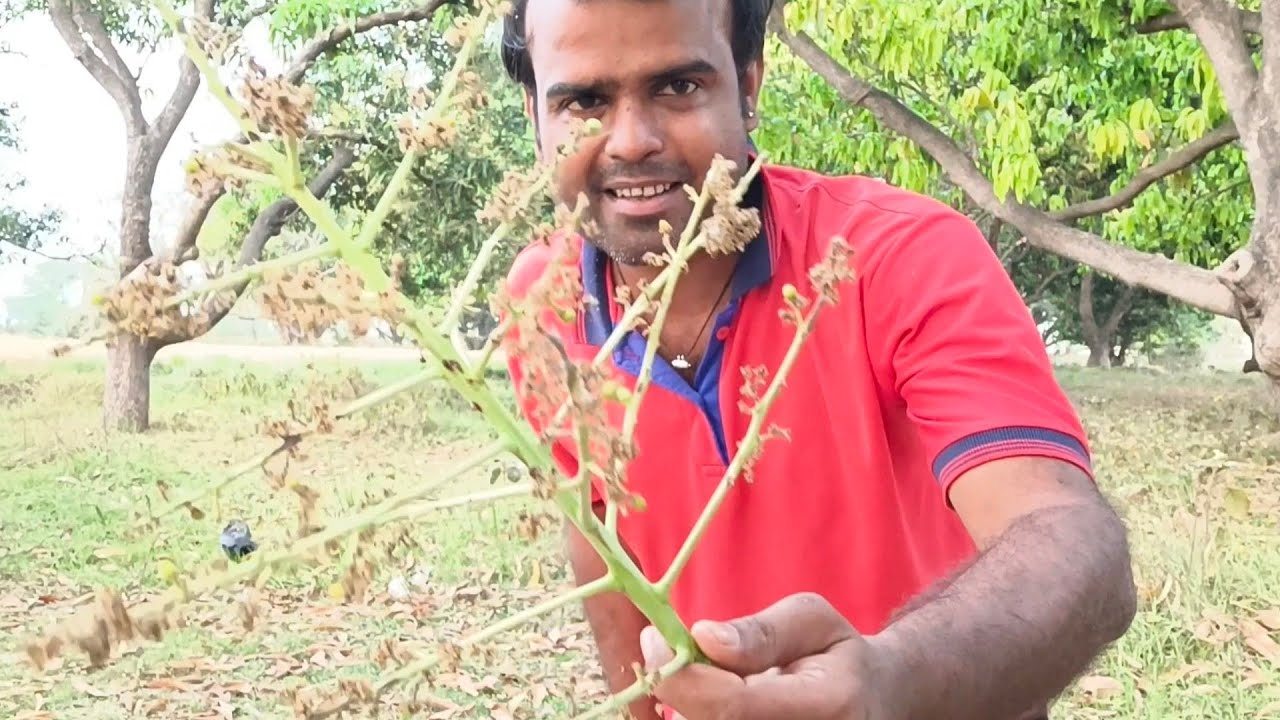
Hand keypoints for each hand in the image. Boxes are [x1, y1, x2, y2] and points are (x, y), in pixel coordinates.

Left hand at [639, 593, 894, 719]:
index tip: (653, 637)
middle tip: (668, 656)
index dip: (680, 675)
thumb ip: (761, 633)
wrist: (874, 706)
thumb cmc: (838, 657)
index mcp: (827, 706)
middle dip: (678, 692)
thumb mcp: (813, 621)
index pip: (731, 705)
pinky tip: (704, 701)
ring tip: (702, 681)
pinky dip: (698, 716)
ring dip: (688, 708)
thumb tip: (705, 638)